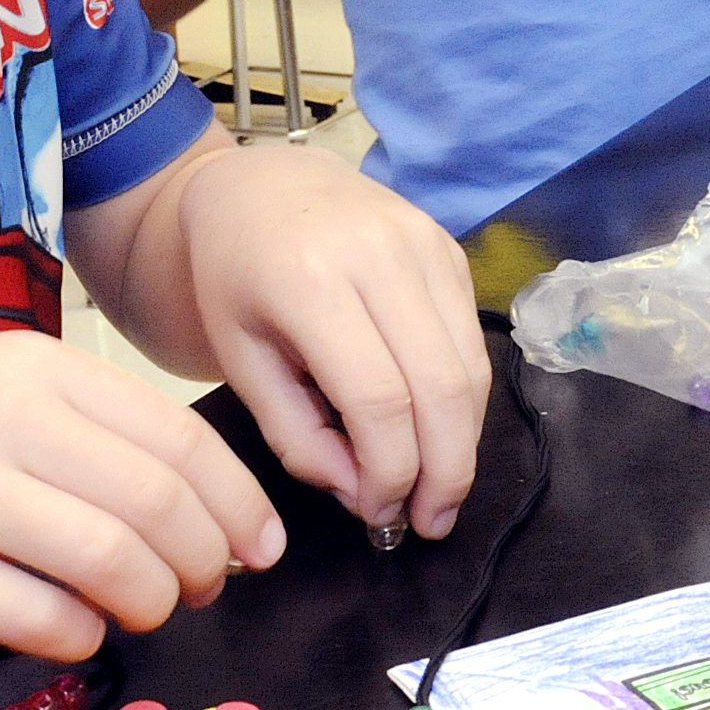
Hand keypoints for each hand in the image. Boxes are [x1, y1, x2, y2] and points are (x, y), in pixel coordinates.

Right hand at [0, 332, 282, 661]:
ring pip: (105, 559)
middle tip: (203, 590)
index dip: (236, 502)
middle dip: (201, 560)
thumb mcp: (1, 393)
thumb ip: (97, 432)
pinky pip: (36, 617)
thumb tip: (216, 511)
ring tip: (143, 611)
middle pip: (153, 500)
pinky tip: (76, 631)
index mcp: (33, 366)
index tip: (259, 549)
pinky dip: (80, 636)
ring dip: (149, 601)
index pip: (175, 434)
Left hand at [173, 142, 485, 538]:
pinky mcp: (449, 248)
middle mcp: (378, 254)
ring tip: (439, 492)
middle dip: (445, 472)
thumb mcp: (241, 361)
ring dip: (464, 444)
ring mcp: (423, 244)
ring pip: (471, 368)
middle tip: (430, 523)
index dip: (390, 472)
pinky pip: (472, 340)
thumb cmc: (236, 277)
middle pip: (442, 387)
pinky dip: (463, 399)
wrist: (262, 187)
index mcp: (309, 280)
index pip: (378, 399)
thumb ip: (296, 437)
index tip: (380, 516)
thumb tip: (364, 497)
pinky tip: (438, 432)